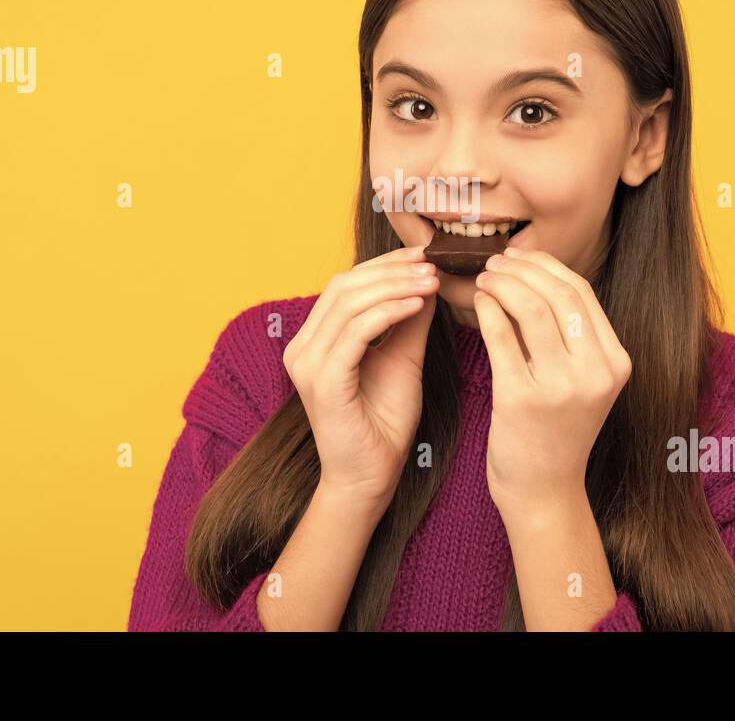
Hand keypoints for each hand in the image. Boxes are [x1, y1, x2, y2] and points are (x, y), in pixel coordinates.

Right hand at [282, 245, 438, 514]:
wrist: (372, 477)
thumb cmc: (384, 423)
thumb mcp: (403, 359)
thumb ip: (409, 321)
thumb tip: (427, 279)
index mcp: (315, 341)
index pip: (345, 285)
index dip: (385, 264)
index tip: (424, 255)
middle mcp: (302, 348)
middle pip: (344, 287)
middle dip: (391, 270)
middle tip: (432, 264)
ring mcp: (307, 365)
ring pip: (349, 304)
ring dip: (395, 286)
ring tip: (432, 282)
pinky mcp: (323, 382)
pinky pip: (356, 333)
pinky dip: (388, 312)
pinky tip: (418, 305)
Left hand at [472, 247, 632, 516]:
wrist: (543, 490)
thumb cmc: (556, 431)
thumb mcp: (581, 382)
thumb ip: (571, 337)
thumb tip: (533, 275)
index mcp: (616, 363)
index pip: (582, 294)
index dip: (546, 267)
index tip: (519, 258)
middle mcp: (595, 373)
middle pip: (559, 295)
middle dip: (522, 269)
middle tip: (494, 262)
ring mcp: (561, 387)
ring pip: (530, 309)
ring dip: (502, 284)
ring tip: (484, 278)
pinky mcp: (522, 399)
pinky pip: (502, 338)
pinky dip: (488, 311)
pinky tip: (478, 303)